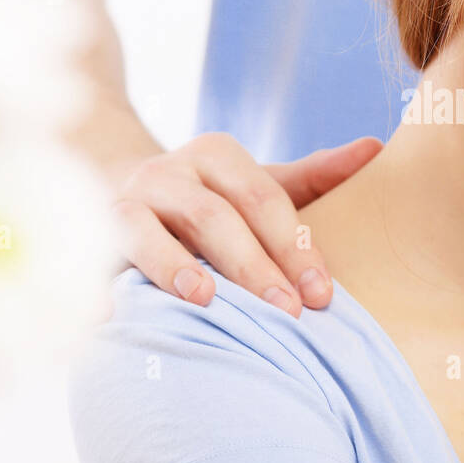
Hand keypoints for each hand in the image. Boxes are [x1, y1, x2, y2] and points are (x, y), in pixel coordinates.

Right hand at [111, 133, 382, 314]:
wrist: (113, 184)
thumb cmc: (209, 199)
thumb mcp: (258, 183)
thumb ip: (316, 174)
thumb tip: (375, 148)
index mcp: (218, 155)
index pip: (264, 200)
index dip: (295, 247)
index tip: (322, 295)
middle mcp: (169, 170)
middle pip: (215, 216)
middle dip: (254, 267)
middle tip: (289, 314)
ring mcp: (123, 200)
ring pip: (149, 228)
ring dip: (177, 265)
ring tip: (208, 301)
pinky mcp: (87, 233)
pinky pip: (94, 256)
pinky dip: (106, 283)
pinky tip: (117, 313)